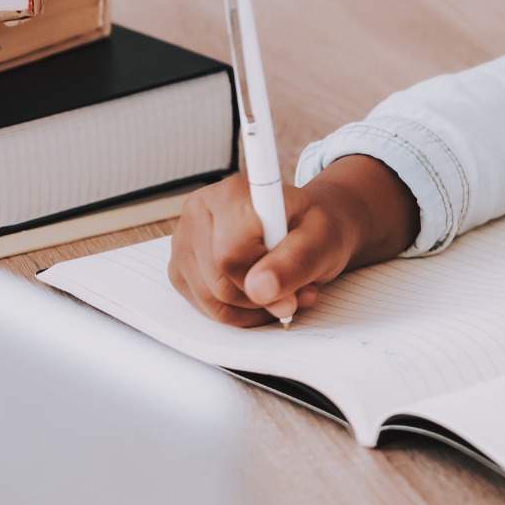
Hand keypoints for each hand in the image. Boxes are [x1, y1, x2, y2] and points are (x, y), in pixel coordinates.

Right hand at [167, 153, 419, 326]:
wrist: (308, 226)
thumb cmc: (316, 228)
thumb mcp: (322, 240)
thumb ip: (295, 262)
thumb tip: (260, 289)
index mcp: (232, 193)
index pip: (231, 256)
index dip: (264, 281)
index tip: (296, 288)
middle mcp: (200, 210)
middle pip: (217, 282)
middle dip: (262, 299)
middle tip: (297, 293)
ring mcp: (185, 238)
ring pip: (208, 298)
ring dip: (251, 308)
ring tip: (283, 292)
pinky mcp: (181, 264)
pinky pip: (202, 305)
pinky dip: (235, 311)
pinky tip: (260, 296)